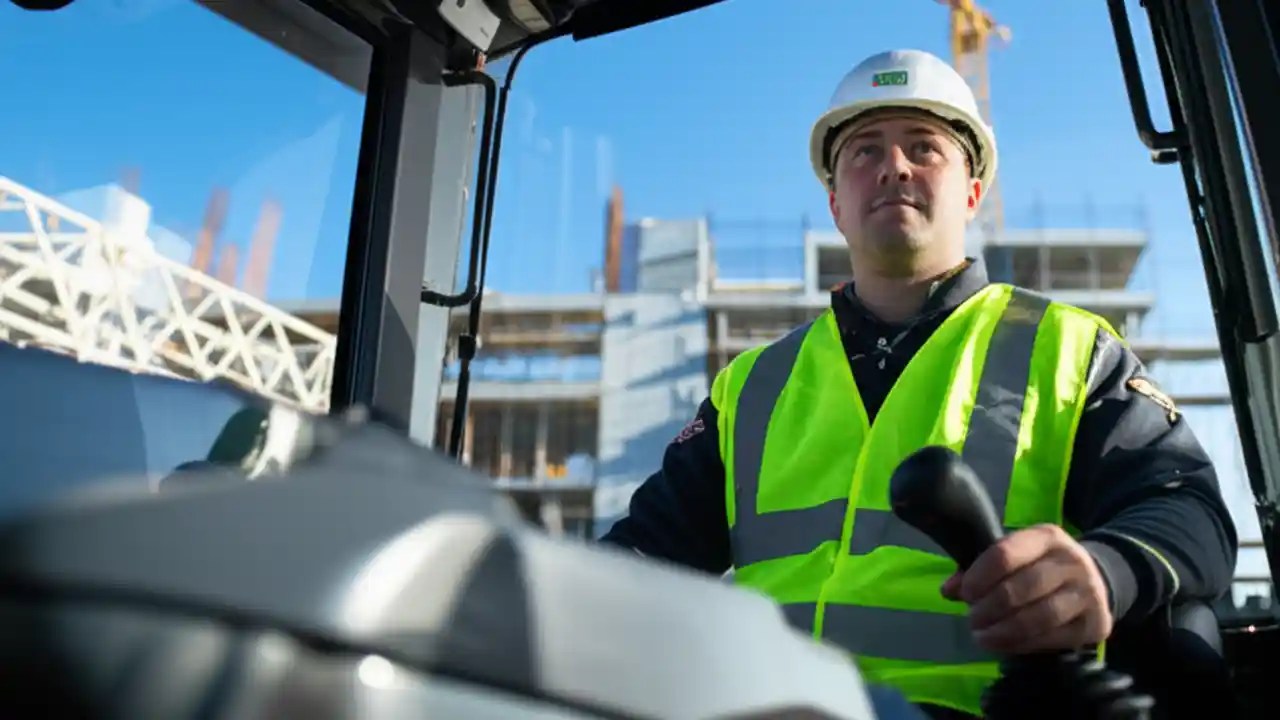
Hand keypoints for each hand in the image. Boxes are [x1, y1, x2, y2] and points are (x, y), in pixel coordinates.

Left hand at [940, 524, 1111, 653]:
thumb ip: (980, 569)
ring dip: (1004, 630)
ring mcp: (1088, 593)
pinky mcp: (1096, 624)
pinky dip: (1022, 644)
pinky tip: (1004, 645)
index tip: (966, 594)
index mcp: (1046, 536)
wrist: (1096, 580)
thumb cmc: (1042, 566)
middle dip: (990, 607)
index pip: (1004, 553)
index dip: (979, 576)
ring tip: (982, 636)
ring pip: (1039, 616)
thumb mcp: (1017, 556)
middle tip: (973, 619)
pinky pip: (1052, 638)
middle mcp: (1072, 561)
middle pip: (1021, 587)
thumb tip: (948, 590)